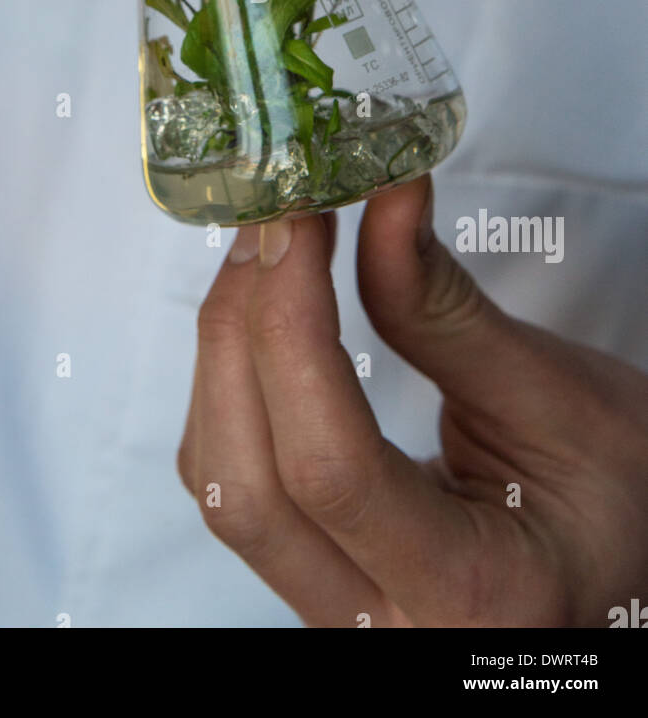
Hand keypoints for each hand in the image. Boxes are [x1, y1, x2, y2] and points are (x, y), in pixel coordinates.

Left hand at [179, 177, 647, 626]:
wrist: (636, 559)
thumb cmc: (624, 495)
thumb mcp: (559, 399)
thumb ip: (448, 310)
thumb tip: (380, 202)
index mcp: (469, 592)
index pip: (332, 469)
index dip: (291, 328)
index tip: (297, 223)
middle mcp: (381, 627)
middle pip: (245, 488)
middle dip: (238, 334)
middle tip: (275, 222)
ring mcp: (337, 609)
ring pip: (222, 487)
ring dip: (226, 353)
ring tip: (272, 251)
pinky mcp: (315, 572)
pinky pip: (237, 481)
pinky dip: (235, 383)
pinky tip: (264, 314)